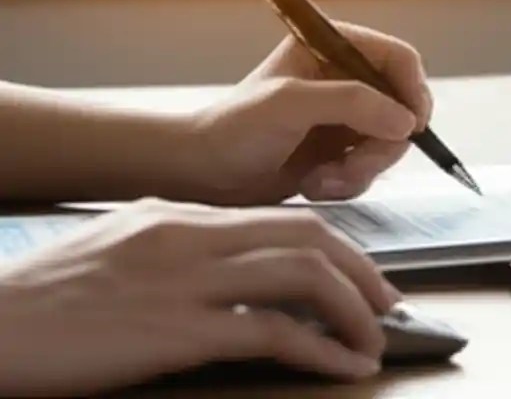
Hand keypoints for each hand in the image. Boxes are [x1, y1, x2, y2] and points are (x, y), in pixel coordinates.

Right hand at [0, 199, 399, 395]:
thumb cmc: (48, 297)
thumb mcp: (122, 246)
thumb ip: (181, 244)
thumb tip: (231, 259)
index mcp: (182, 216)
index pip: (285, 221)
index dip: (339, 249)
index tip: (363, 277)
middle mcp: (194, 237)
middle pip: (311, 238)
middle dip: (364, 272)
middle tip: (390, 304)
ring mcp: (188, 282)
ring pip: (305, 277)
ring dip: (355, 311)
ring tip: (376, 341)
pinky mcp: (178, 331)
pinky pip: (275, 334)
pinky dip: (324, 350)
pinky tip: (346, 368)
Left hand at [187, 22, 432, 204]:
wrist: (203, 175)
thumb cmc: (234, 128)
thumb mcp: (291, 104)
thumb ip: (352, 103)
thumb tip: (406, 122)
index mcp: (332, 47)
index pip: (398, 59)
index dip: (413, 91)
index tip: (411, 126)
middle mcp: (345, 78)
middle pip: (402, 107)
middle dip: (382, 144)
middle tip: (355, 166)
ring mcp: (346, 116)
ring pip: (391, 143)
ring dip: (363, 168)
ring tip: (325, 179)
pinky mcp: (342, 150)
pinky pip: (372, 167)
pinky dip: (350, 181)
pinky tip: (316, 184)